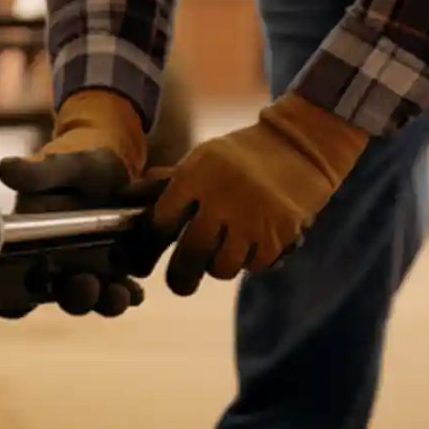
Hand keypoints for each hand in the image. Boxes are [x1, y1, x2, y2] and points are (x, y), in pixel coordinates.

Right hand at [0, 88, 148, 317]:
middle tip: (86, 286)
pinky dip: (127, 292)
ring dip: (105, 301)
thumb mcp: (61, 164)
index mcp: (30, 243)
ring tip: (121, 295)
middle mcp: (56, 263)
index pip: (10, 280)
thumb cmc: (78, 161)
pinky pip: (118, 288)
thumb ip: (36, 172)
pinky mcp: (115, 268)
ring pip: (91, 297)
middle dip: (74, 297)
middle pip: (57, 295)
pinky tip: (136, 292)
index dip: (9, 300)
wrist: (115, 160)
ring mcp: (87, 268)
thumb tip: (4, 169)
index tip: (23, 298)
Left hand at [113, 93, 369, 294]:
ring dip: (219, 266)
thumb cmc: (241, 155)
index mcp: (195, 176)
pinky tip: (252, 244)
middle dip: (180, 277)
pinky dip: (250, 262)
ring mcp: (251, 218)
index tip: (146, 257)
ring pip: (221, 267)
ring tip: (224, 253)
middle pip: (189, 255)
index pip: (161, 222)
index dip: (151, 245)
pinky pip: (253, 266)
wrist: (301, 146)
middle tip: (180, 283)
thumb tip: (128, 201)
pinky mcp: (278, 234)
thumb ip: (170, 183)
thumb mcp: (202, 158)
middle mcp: (220, 198)